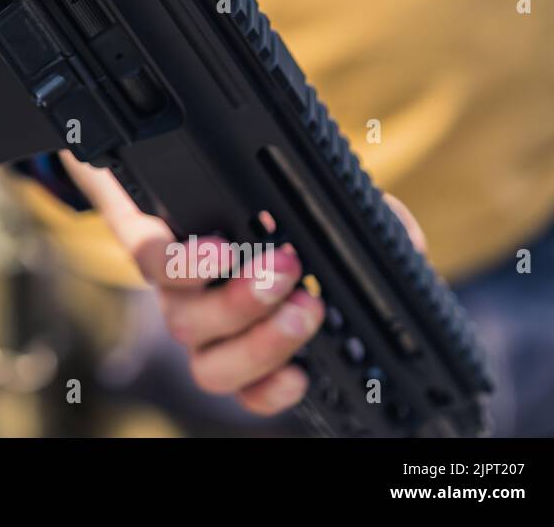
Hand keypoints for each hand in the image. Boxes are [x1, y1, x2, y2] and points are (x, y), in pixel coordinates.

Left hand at [58, 152, 425, 414]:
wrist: (174, 161)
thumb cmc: (260, 202)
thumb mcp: (326, 214)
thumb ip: (374, 229)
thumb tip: (410, 245)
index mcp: (247, 330)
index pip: (253, 388)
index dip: (272, 393)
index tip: (304, 374)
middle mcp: (204, 321)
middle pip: (217, 368)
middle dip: (269, 341)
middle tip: (307, 302)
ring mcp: (171, 285)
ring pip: (188, 327)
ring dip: (238, 303)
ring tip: (281, 263)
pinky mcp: (144, 241)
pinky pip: (153, 267)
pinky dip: (186, 263)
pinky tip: (219, 247)